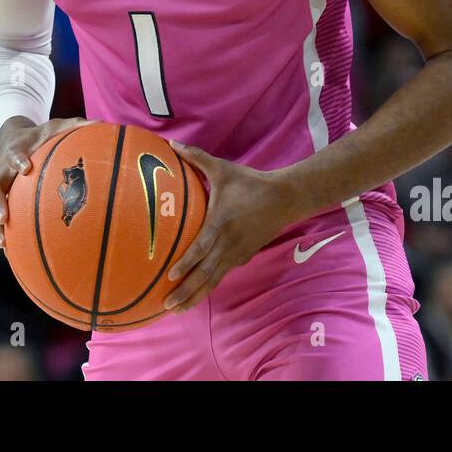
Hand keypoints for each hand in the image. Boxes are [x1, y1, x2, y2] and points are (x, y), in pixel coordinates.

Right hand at [0, 116, 92, 247]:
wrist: (10, 140)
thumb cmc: (39, 136)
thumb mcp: (56, 126)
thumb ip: (76, 125)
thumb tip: (103, 123)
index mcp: (17, 153)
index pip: (14, 156)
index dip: (17, 160)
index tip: (25, 167)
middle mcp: (4, 172)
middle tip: (4, 216)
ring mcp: (2, 187)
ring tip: (3, 242)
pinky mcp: (3, 199)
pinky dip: (3, 233)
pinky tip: (9, 251)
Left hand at [163, 139, 299, 313]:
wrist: (284, 198)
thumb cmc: (249, 182)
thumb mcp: (222, 168)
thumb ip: (195, 157)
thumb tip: (171, 142)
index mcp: (221, 222)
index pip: (201, 247)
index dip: (186, 262)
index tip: (170, 275)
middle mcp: (228, 242)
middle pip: (205, 273)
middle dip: (186, 290)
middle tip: (167, 306)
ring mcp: (237, 253)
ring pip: (213, 280)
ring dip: (195, 296)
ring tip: (176, 309)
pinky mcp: (242, 257)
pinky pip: (221, 275)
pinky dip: (207, 287)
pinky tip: (194, 297)